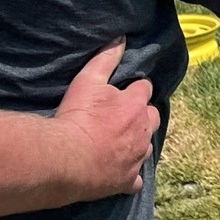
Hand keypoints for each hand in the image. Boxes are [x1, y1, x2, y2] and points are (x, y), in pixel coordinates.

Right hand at [53, 39, 159, 198]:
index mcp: (135, 105)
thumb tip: (121, 38)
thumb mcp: (88, 80)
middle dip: (142, 115)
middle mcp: (142, 131)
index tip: (124, 91)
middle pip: (152, 117)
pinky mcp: (127, 181)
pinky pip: (136, 180)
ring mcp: (137, 158)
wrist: (67, 158)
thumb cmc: (77, 117)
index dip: (135, 89)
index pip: (144, 89)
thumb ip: (106, 58)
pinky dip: (130, 175)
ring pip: (146, 147)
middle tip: (123, 116)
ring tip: (121, 142)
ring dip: (137, 143)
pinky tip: (120, 173)